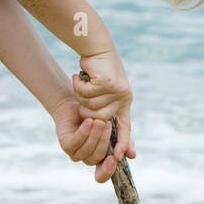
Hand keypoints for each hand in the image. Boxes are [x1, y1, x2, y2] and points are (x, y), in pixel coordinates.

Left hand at [53, 96, 127, 183]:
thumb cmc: (99, 114)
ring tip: (100, 121)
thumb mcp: (117, 126)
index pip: (101, 175)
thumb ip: (125, 140)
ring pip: (86, 151)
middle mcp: (87, 158)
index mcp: (100, 158)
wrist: (76, 102)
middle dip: (104, 142)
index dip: (107, 171)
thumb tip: (132, 156)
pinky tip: (89, 121)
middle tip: (108, 125)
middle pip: (97, 158)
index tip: (113, 159)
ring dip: (95, 136)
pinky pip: (75, 142)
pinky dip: (84, 132)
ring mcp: (75, 153)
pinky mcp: (66, 144)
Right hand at [73, 50, 134, 167]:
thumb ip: (106, 111)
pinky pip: (87, 93)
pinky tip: (78, 76)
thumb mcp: (104, 93)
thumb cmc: (98, 70)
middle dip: (87, 112)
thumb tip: (107, 133)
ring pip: (92, 109)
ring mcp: (117, 90)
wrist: (97, 45)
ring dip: (81, 97)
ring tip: (81, 84)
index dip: (122, 143)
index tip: (118, 157)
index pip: (125, 128)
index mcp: (124, 102)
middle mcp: (123, 97)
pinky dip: (78, 85)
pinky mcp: (108, 81)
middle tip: (80, 101)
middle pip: (101, 121)